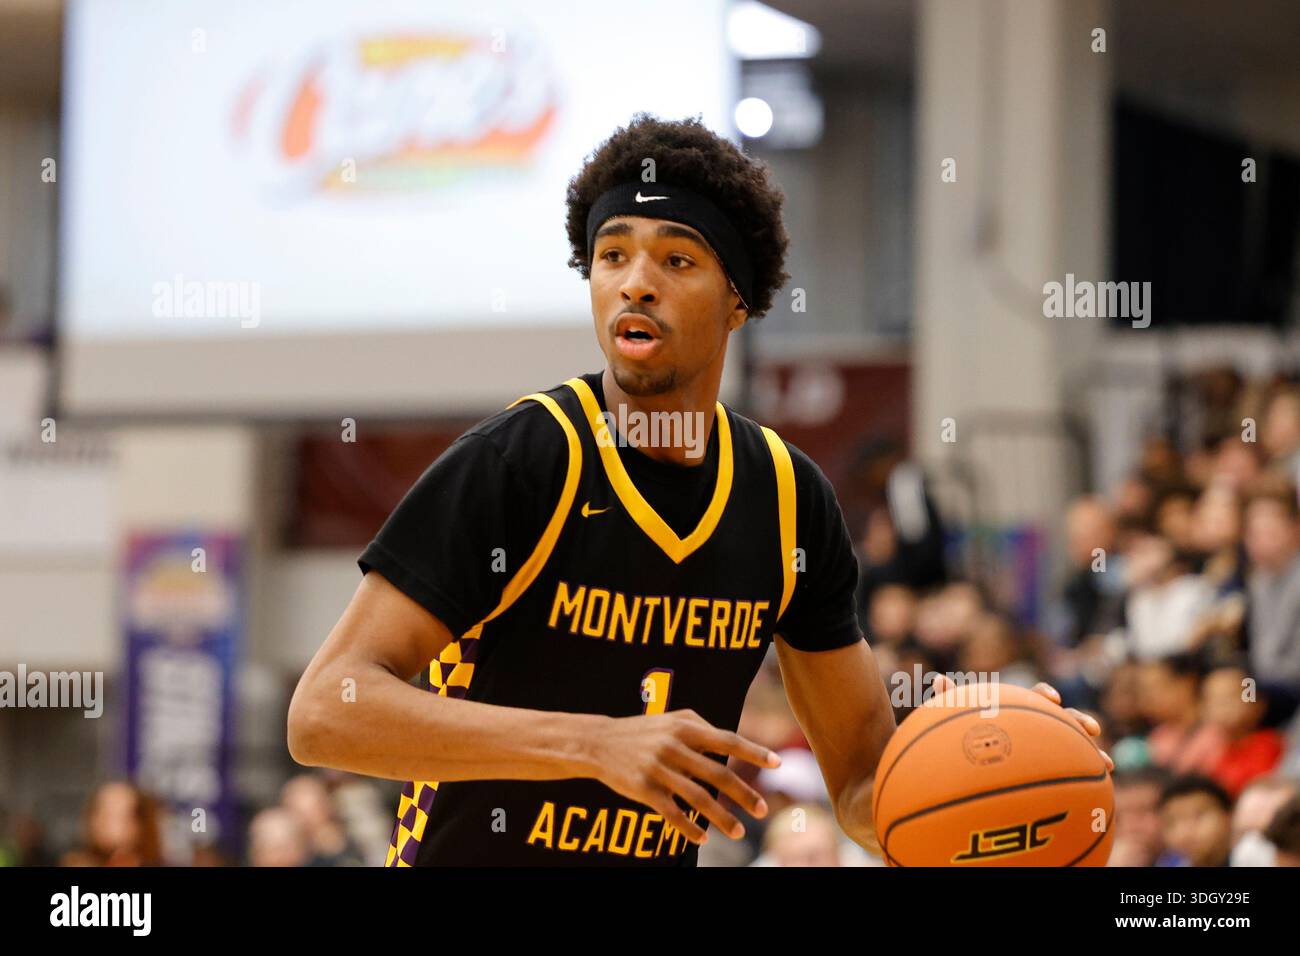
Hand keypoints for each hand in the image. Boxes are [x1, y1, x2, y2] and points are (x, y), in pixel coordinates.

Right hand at [587, 710, 779, 844]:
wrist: (598, 742)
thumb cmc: (643, 731)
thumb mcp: (672, 719)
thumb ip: (702, 727)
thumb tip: (734, 742)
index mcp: (685, 727)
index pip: (727, 740)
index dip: (754, 751)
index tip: (778, 763)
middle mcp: (674, 747)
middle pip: (717, 773)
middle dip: (743, 793)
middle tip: (762, 809)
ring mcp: (658, 769)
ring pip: (697, 797)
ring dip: (721, 817)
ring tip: (738, 833)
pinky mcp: (643, 789)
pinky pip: (671, 812)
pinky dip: (688, 827)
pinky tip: (702, 838)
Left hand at [930, 674, 1113, 772]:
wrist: (967, 771)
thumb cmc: (960, 741)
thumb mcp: (953, 724)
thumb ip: (951, 703)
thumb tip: (939, 679)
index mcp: (1020, 711)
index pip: (1036, 696)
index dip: (1045, 695)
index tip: (1052, 699)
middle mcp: (1039, 729)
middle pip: (1064, 720)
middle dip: (1079, 722)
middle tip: (1092, 729)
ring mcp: (1049, 751)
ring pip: (1077, 750)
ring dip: (1093, 754)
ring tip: (1107, 765)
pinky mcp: (1052, 773)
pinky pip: (1074, 776)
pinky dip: (1089, 782)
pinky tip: (1102, 792)